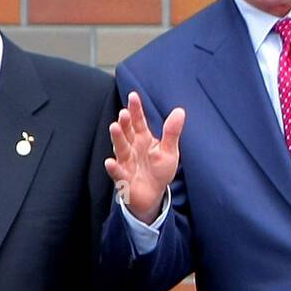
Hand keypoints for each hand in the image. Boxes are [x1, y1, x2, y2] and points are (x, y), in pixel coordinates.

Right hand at [105, 91, 184, 223]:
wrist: (152, 194)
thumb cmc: (159, 171)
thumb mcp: (169, 151)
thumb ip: (172, 132)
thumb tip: (180, 111)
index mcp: (142, 138)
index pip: (138, 121)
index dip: (135, 109)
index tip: (133, 96)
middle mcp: (131, 148)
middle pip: (127, 132)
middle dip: (124, 123)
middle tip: (123, 113)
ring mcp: (126, 162)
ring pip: (120, 149)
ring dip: (117, 138)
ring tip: (114, 127)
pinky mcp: (123, 179)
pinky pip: (118, 173)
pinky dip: (113, 169)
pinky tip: (110, 163)